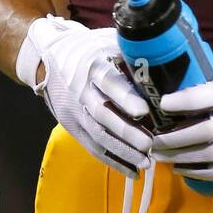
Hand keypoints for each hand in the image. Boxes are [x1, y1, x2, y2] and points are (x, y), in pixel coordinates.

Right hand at [15, 15, 152, 177]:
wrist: (47, 58)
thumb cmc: (87, 48)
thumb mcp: (106, 41)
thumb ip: (130, 52)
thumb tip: (165, 62)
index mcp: (93, 65)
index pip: (108, 82)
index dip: (124, 97)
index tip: (143, 110)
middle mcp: (81, 90)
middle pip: (103, 114)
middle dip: (126, 132)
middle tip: (150, 145)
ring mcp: (75, 111)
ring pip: (97, 135)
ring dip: (122, 152)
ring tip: (146, 163)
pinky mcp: (72, 126)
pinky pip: (92, 146)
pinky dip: (111, 160)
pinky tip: (131, 171)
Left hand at [150, 61, 212, 180]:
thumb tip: (185, 67)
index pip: (210, 95)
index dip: (184, 100)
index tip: (161, 103)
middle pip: (204, 132)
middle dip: (173, 138)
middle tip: (151, 139)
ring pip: (208, 156)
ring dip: (179, 157)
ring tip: (159, 155)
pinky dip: (197, 172)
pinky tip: (180, 168)